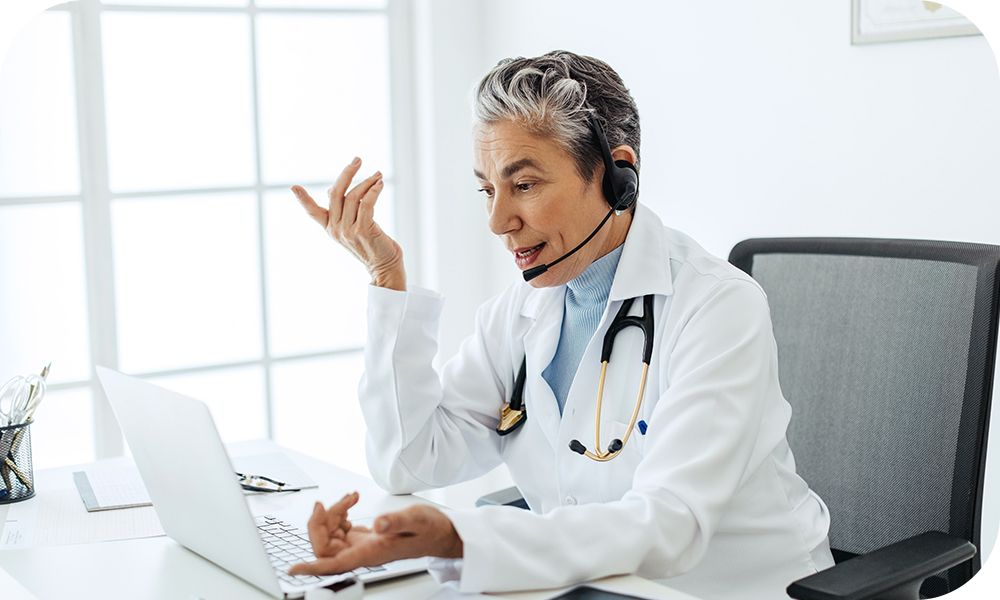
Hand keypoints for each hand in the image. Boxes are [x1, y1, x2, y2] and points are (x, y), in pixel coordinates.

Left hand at [289, 493, 462, 576]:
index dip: (312, 567)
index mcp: (372, 552)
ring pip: (329, 536)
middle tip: (328, 503)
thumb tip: (378, 523)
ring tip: (350, 498)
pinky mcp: (362, 537)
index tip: (293, 568)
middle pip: (324, 546)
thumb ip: (397, 521)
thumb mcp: (417, 519)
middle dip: (320, 523)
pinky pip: (338, 529)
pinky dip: (339, 513)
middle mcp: (362, 552)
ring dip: (332, 514)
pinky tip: (351, 502)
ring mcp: (361, 545)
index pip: (334, 565)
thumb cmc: (432, 529)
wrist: (441, 532)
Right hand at [291, 157, 405, 290]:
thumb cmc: (371, 244)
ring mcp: (348, 230)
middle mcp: (336, 229)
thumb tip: (327, 189)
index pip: (313, 212)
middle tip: (357, 160)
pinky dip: (374, 191)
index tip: (293, 187)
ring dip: (368, 182)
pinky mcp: (363, 230)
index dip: (303, 199)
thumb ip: (341, 209)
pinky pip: (367, 203)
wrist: (384, 266)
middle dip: (347, 173)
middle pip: (335, 193)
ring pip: (354, 196)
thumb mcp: (351, 226)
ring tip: (378, 175)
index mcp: (330, 228)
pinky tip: (380, 184)